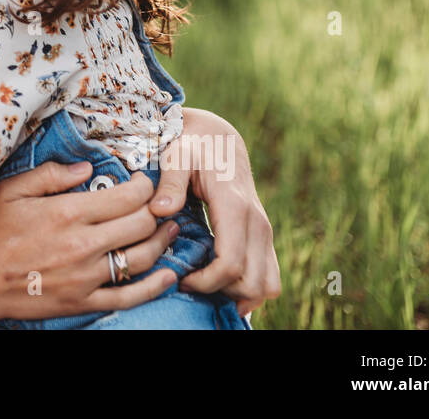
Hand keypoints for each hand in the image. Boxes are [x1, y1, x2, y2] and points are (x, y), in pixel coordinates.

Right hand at [0, 161, 181, 323]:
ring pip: (142, 257)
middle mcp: (84, 245)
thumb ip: (51, 175)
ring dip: (163, 242)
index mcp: (68, 213)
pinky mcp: (84, 302)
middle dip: (156, 210)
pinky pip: (129, 295)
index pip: (126, 196)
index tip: (144, 180)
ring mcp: (86, 277)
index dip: (144, 185)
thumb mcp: (12, 191)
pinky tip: (168, 275)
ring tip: (171, 230)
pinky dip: (154, 286)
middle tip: (159, 203)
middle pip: (141, 224)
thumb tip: (87, 166)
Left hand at [150, 108, 280, 316]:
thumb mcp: (175, 156)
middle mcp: (257, 222)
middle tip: (191, 283)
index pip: (232, 264)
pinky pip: (268, 274)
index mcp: (235, 207)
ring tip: (206, 284)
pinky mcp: (263, 234)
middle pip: (253, 282)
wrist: (217, 135)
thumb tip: (160, 211)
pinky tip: (220, 280)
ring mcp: (264, 229)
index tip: (182, 279)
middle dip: (223, 293)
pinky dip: (248, 285)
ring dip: (240, 294)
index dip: (207, 281)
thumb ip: (169, 183)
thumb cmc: (191, 145)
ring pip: (268, 284)